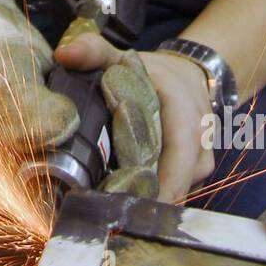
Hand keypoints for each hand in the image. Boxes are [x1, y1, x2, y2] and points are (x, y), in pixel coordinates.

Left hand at [55, 33, 215, 202]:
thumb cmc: (153, 73)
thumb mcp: (123, 58)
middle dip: (140, 202)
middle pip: (172, 187)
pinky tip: (124, 201)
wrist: (190, 76)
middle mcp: (199, 146)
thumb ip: (93, 52)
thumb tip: (64, 55)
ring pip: (174, 193)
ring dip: (144, 202)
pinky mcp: (197, 175)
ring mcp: (202, 163)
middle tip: (102, 213)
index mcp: (186, 119)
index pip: (173, 164)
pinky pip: (175, 192)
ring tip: (108, 207)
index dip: (149, 188)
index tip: (116, 202)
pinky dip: (151, 197)